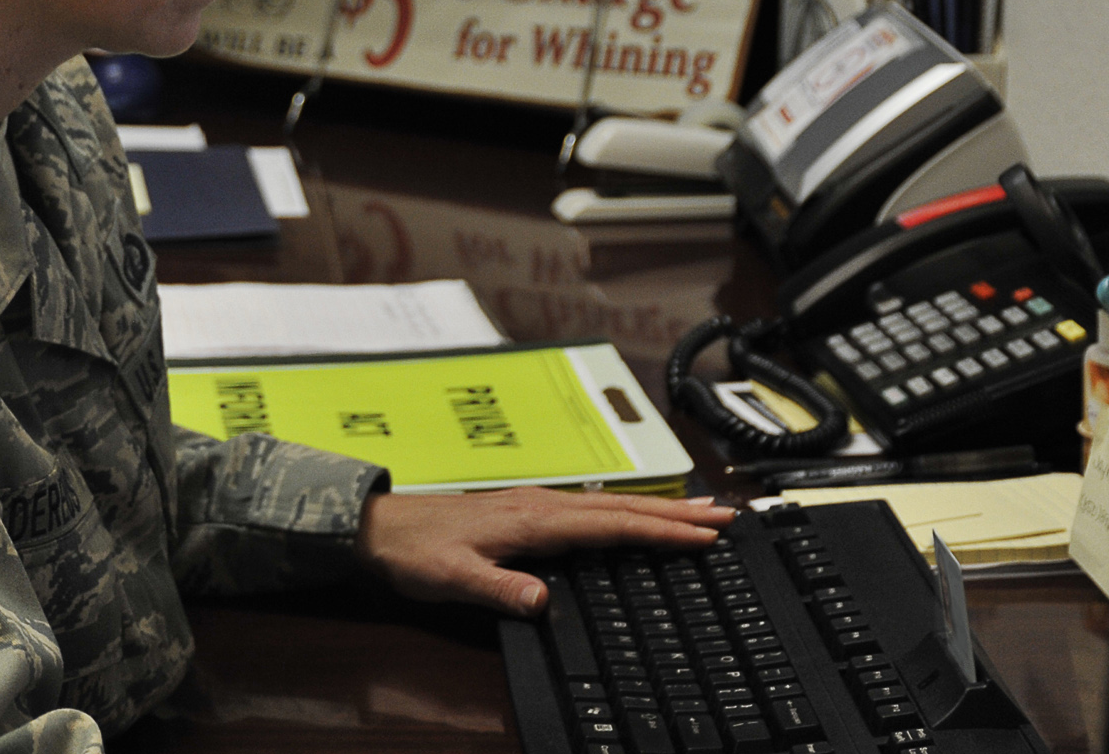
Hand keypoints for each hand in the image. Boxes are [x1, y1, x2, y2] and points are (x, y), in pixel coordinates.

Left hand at [355, 487, 736, 616]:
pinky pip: (594, 510)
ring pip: (612, 505)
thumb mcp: (452, 580)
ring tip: (701, 513)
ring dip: (658, 509)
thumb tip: (542, 602)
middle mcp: (544, 506)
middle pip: (623, 508)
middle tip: (726, 517)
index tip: (703, 536)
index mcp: (535, 520)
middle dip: (676, 513)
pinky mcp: (531, 513)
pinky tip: (638, 518)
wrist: (382, 528)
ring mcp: (539, 506)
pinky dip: (628, 512)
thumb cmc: (416, 553)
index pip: (611, 525)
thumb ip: (498, 590)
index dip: (659, 531)